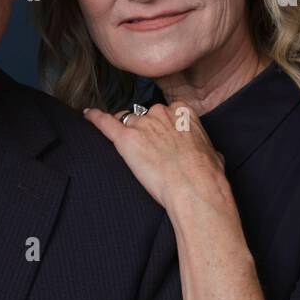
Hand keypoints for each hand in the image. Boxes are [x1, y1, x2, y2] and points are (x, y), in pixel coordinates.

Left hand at [83, 102, 227, 211]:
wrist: (194, 187)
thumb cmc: (206, 175)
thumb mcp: (213, 153)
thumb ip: (203, 145)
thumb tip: (206, 152)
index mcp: (183, 112)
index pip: (164, 111)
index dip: (160, 126)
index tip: (160, 137)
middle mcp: (161, 113)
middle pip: (144, 115)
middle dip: (143, 129)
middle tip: (147, 150)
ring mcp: (142, 124)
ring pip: (126, 121)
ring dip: (126, 132)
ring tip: (128, 149)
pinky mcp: (126, 138)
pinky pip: (105, 122)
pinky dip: (94, 118)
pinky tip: (87, 115)